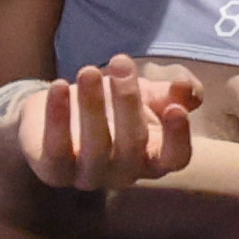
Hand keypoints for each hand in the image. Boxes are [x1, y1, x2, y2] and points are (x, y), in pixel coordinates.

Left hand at [15, 54, 201, 192]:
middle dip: (128, 102)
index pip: (175, 158)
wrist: (61, 112)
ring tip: (88, 71)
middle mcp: (124, 172)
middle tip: (120, 63)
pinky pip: (56, 150)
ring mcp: (89, 176)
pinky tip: (58, 86)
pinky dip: (58, 119)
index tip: (175, 109)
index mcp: (153, 157)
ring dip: (93, 106)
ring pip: (95, 148)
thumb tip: (184, 86)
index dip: (178, 138)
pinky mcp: (55, 170)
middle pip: (132, 146)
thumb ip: (174, 91)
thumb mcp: (148, 93)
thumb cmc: (114, 105)